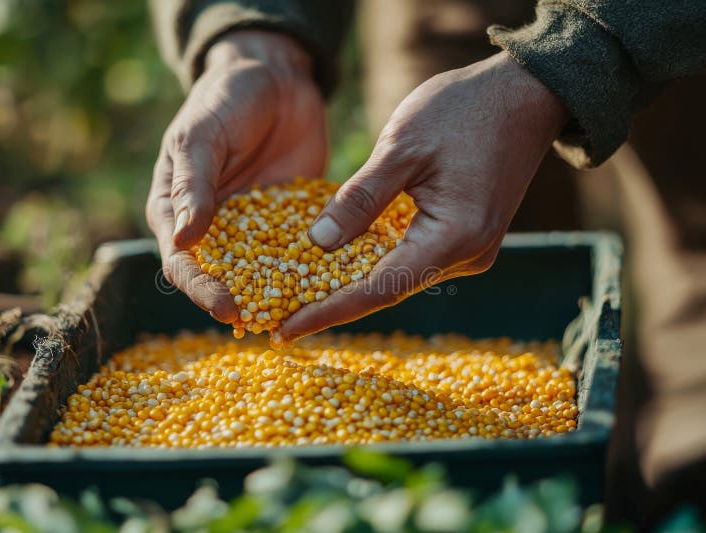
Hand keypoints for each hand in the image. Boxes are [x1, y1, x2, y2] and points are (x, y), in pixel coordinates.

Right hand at [146, 30, 326, 322]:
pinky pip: (300, 251)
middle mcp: (214, 229)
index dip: (202, 292)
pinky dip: (314, 267)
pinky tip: (336, 283)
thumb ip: (192, 184)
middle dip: (245, 303)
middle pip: (223, 279)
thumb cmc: (225, 99)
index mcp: (177, 212)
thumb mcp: (201, 135)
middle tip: (273, 324)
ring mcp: (254, 228)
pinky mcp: (290, 220)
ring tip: (307, 314)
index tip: (229, 310)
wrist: (275, 77)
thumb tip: (182, 240)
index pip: (182, 264)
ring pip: (264, 272)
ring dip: (282, 294)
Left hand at [281, 52, 568, 340]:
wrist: (525, 95)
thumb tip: (317, 245)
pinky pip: (413, 259)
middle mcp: (467, 256)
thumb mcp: (402, 147)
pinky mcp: (466, 238)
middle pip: (388, 290)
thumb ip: (360, 199)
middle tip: (280, 320)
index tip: (285, 330)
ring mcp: (471, 250)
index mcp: (454, 237)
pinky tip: (340, 266)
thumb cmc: (464, 110)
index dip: (328, 311)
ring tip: (300, 298)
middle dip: (333, 304)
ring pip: (400, 276)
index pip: (379, 288)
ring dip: (352, 285)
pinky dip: (375, 263)